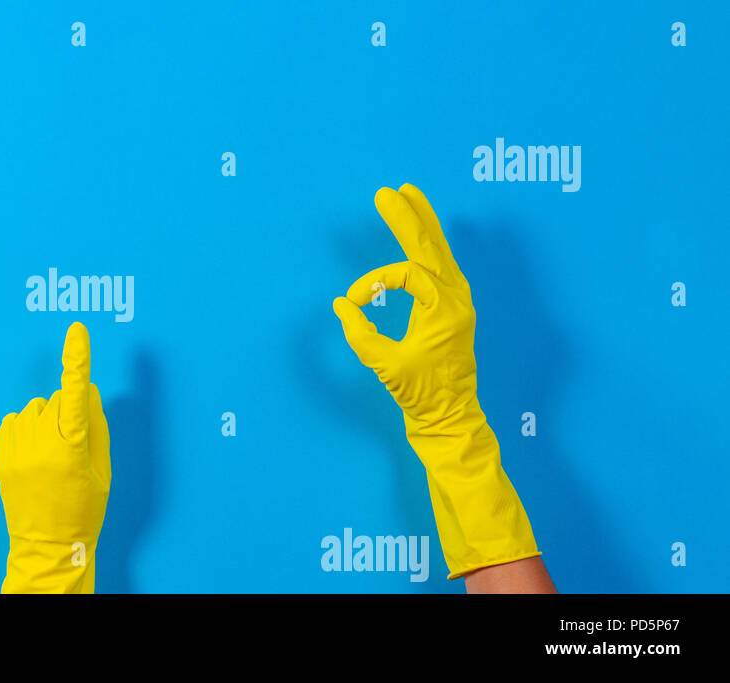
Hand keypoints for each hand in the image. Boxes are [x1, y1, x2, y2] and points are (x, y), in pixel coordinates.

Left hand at [0, 322, 110, 592]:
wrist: (48, 545)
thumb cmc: (83, 510)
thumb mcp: (102, 469)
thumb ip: (96, 425)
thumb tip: (87, 391)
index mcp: (72, 446)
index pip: (77, 392)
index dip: (78, 359)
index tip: (77, 331)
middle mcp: (41, 443)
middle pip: (58, 399)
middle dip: (70, 411)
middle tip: (74, 445)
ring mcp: (16, 449)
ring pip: (35, 408)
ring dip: (46, 420)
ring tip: (52, 453)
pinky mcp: (1, 455)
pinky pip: (14, 422)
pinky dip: (26, 430)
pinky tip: (34, 454)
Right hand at [332, 184, 540, 578]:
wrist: (449, 417)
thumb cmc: (420, 395)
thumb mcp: (385, 364)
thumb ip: (361, 333)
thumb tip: (344, 304)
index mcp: (445, 309)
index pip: (406, 274)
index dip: (374, 282)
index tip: (354, 300)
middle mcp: (458, 299)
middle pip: (432, 246)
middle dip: (409, 217)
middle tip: (388, 192)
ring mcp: (460, 302)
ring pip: (441, 251)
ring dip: (424, 223)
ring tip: (410, 195)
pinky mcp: (455, 309)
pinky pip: (443, 265)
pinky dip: (431, 244)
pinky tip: (425, 231)